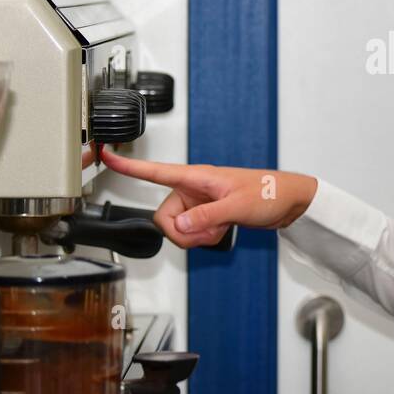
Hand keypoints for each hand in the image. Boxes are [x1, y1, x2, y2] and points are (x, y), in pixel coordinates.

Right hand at [100, 148, 317, 249]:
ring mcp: (199, 204)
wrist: (289, 202)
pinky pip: (191, 234)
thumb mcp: (238, 206)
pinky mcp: (207, 216)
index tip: (104, 155)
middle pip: (163, 217)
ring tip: (220, 229)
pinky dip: (204, 239)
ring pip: (177, 229)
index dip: (129, 165)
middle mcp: (193, 189)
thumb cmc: (269, 192)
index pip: (155, 171)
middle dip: (182, 232)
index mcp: (196, 177)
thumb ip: (207, 216)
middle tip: (207, 231)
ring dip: (196, 237)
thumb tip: (181, 225)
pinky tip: (222, 231)